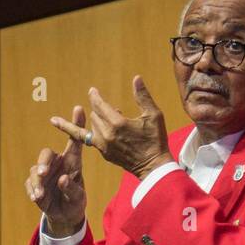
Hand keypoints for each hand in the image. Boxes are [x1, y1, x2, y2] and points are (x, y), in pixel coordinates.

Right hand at [27, 105, 87, 235]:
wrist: (65, 214)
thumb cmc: (75, 200)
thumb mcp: (78, 197)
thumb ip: (72, 188)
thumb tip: (62, 179)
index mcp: (72, 162)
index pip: (74, 141)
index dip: (76, 125)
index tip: (78, 109)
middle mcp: (57, 164)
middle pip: (46, 154)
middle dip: (43, 162)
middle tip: (43, 172)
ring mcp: (44, 173)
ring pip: (36, 170)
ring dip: (36, 181)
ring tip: (40, 195)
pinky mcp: (35, 184)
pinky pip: (30, 184)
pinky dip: (32, 190)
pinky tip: (36, 198)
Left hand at [51, 76, 172, 178]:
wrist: (153, 167)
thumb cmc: (156, 140)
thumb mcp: (154, 115)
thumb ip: (143, 96)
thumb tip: (136, 78)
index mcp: (118, 124)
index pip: (99, 105)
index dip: (94, 96)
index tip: (92, 91)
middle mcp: (107, 135)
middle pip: (95, 115)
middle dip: (100, 109)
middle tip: (112, 108)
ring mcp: (104, 146)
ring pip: (92, 127)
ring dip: (98, 120)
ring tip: (112, 119)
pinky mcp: (104, 154)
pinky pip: (90, 140)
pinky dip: (88, 132)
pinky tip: (89, 128)